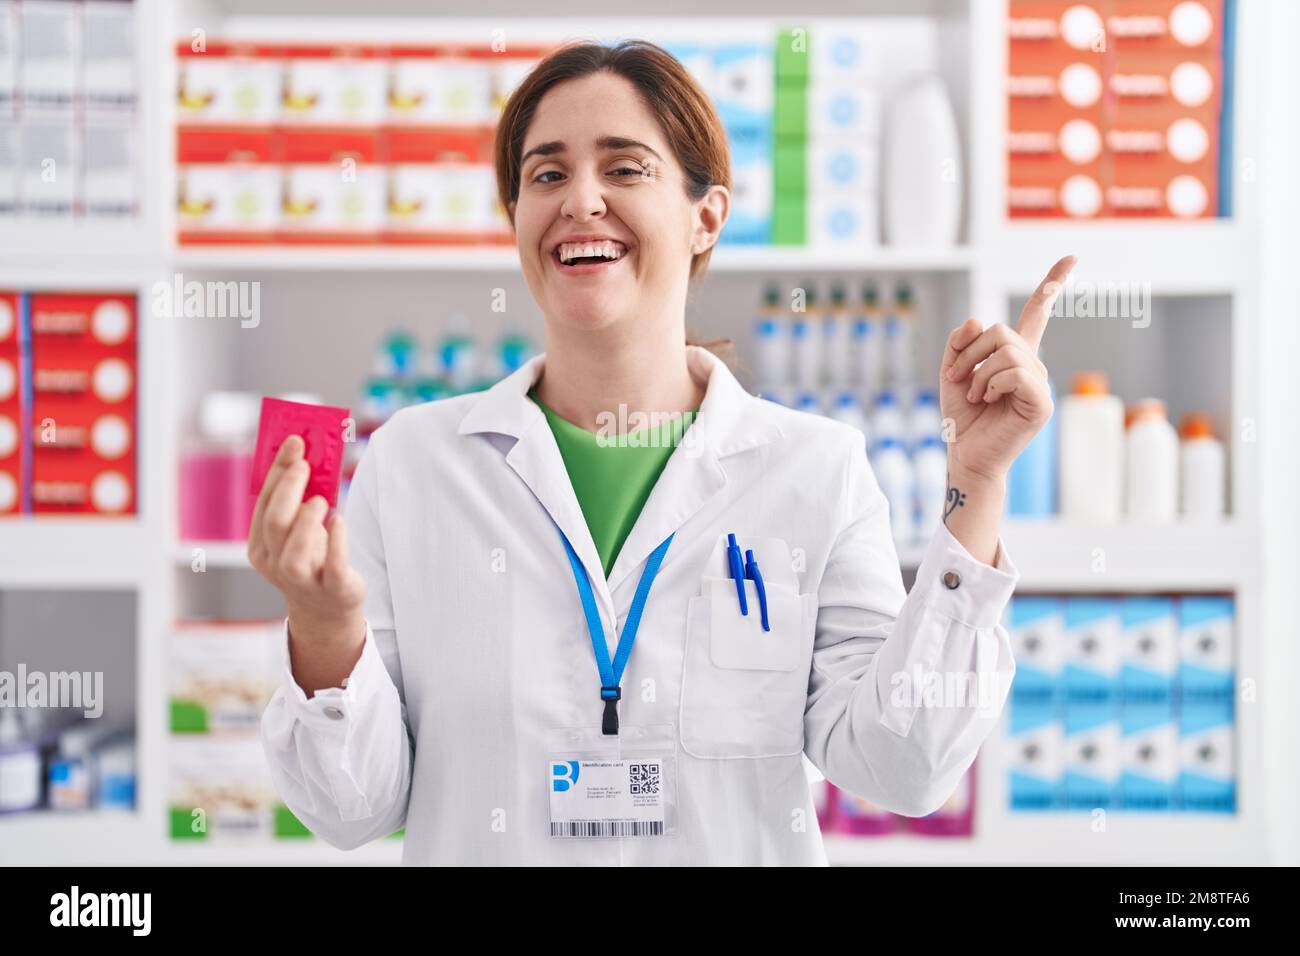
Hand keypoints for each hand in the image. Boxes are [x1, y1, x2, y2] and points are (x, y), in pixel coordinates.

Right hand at [247, 435, 365, 648]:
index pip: (265, 502)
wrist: (327, 609)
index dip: (279, 470)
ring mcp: (302, 580)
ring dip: (306, 519)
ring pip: (293, 549)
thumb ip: (299, 501)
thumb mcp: (299, 533)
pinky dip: (336, 540)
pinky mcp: (332, 588)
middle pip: (275, 522)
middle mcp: (275, 564)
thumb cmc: (313, 558)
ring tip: (320, 499)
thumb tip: (309, 455)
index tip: (294, 442)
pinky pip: (333, 565)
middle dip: (289, 488)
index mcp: (260, 545)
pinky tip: (340, 520)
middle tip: (305, 463)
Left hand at [940, 255, 1075, 483]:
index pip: (1036, 314)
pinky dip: (992, 384)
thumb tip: (978, 320)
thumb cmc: (961, 417)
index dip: (1051, 285)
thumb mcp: (951, 371)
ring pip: (1007, 351)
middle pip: (1002, 331)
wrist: (966, 454)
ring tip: (975, 396)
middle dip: (970, 353)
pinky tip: (989, 400)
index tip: (1072, 258)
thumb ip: (961, 342)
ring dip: (979, 373)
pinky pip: (1015, 373)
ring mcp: (1040, 384)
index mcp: (1015, 356)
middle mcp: (1032, 366)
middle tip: (958, 378)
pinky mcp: (1041, 403)